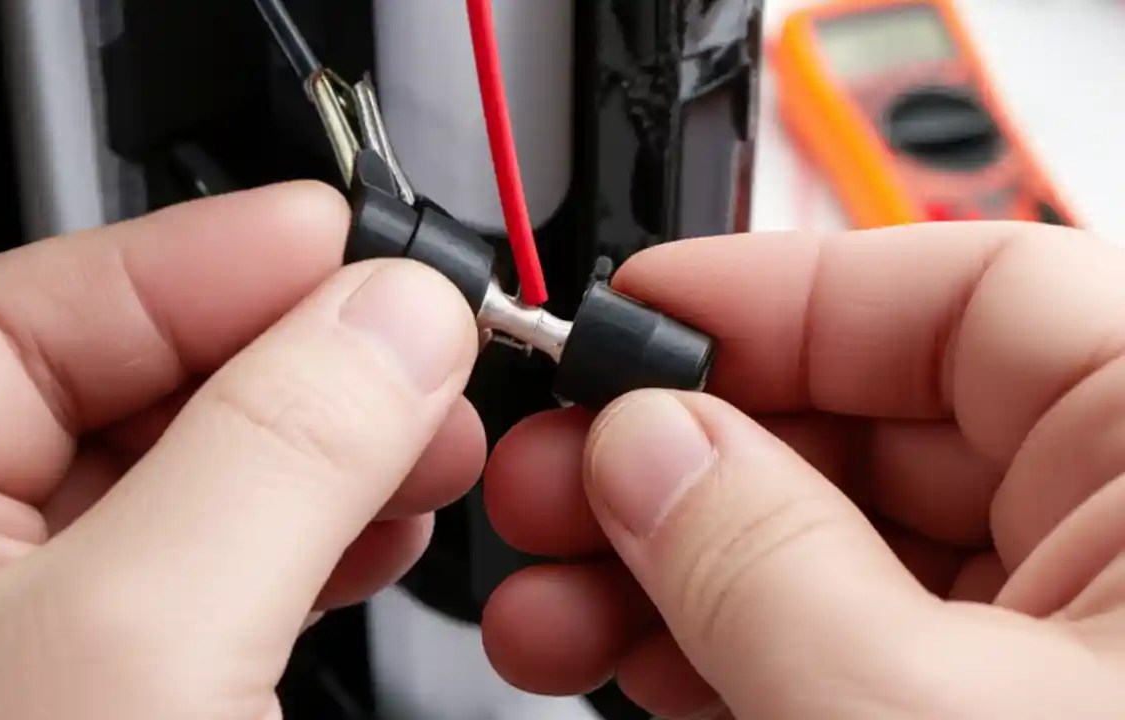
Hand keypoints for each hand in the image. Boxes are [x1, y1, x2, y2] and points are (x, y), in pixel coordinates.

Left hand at [0, 182, 482, 718]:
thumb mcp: (134, 642)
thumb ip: (268, 455)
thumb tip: (388, 317)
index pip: (20, 318)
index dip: (198, 263)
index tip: (340, 244)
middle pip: (132, 392)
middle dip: (298, 361)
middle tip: (415, 344)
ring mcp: (39, 647)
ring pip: (202, 485)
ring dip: (337, 446)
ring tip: (431, 439)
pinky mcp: (132, 702)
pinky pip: (235, 579)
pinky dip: (328, 540)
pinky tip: (392, 527)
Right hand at [483, 222, 1124, 717]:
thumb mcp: (916, 712)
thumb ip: (763, 562)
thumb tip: (648, 445)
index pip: (977, 296)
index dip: (783, 294)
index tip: (639, 317)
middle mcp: (1124, 547)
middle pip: (872, 428)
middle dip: (681, 458)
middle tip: (554, 480)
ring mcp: (1065, 648)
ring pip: (835, 549)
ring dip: (670, 566)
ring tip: (548, 603)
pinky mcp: (994, 713)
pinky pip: (842, 644)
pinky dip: (722, 644)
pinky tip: (623, 654)